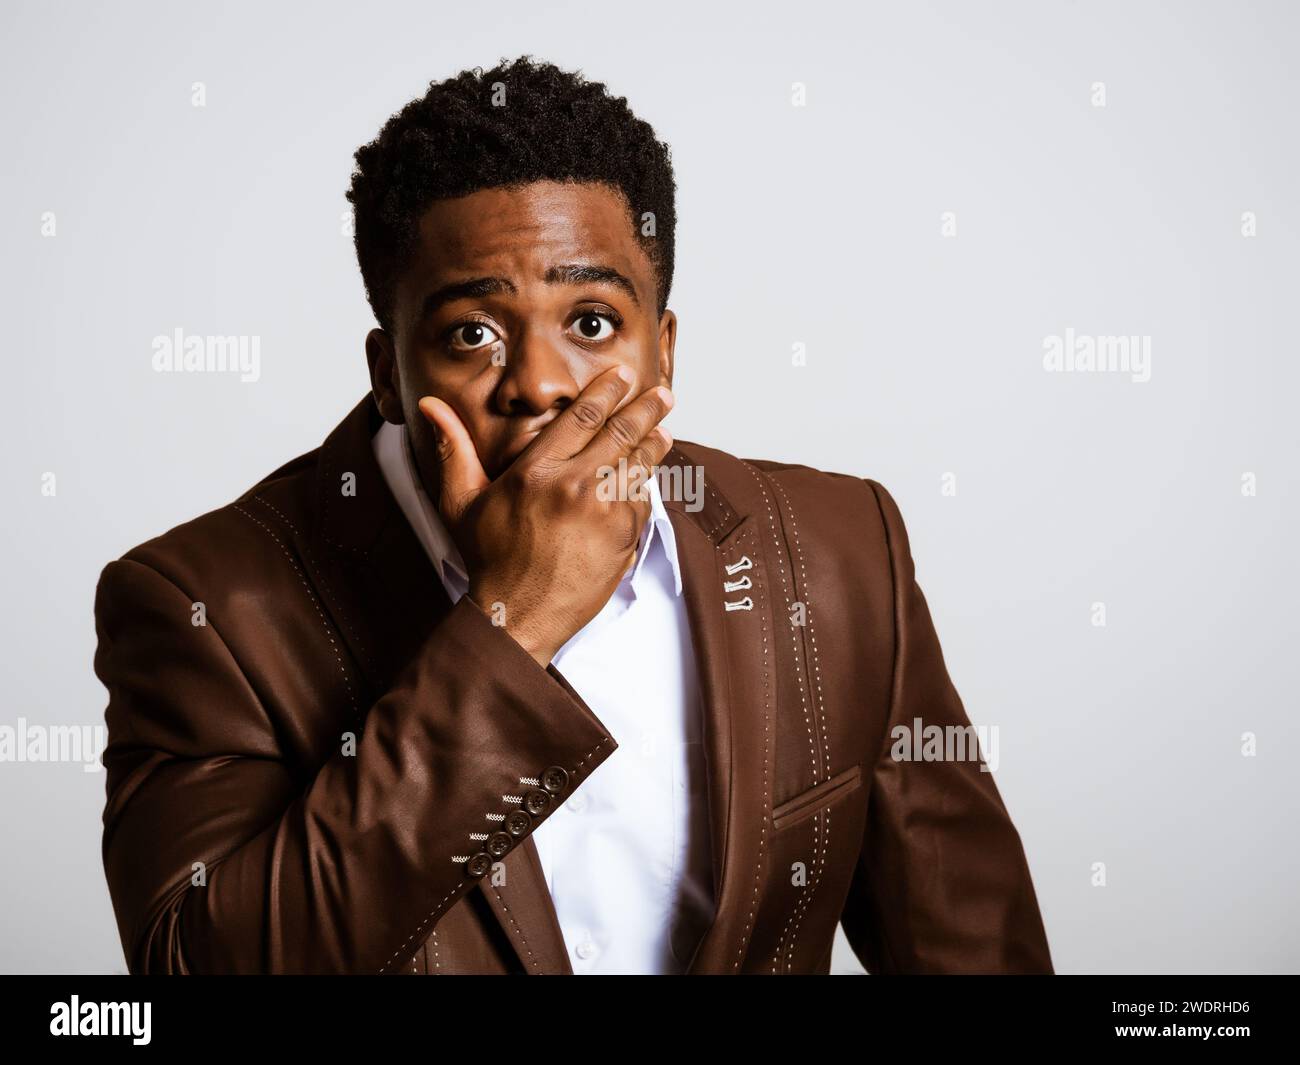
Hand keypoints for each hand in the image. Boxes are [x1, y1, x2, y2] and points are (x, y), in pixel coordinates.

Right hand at [418, 366, 674, 665]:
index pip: (582, 416)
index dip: (607, 391)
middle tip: (663, 394)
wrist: (517, 615)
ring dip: (654, 443)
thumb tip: (430, 405)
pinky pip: (641, 501)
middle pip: (621, 433)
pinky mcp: (623, 537)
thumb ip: (453, 449)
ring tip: (663, 429)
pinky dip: (646, 485)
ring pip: (638, 465)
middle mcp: (575, 485)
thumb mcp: (460, 502)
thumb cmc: (488, 559)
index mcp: (538, 471)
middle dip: (645, 409)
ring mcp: (604, 511)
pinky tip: (649, 475)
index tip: (622, 376)